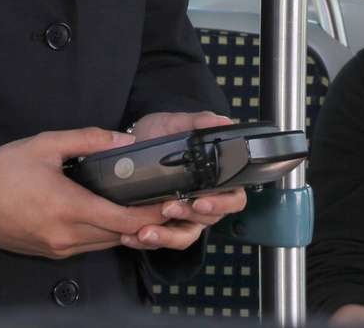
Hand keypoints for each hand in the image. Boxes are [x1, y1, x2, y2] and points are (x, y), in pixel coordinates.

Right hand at [0, 127, 170, 257]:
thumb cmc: (3, 171)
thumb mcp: (46, 144)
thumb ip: (88, 140)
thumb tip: (125, 141)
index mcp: (69, 207)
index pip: (123, 219)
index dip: (152, 215)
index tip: (173, 204)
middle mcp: (68, 235)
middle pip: (120, 235)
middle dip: (147, 222)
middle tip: (169, 204)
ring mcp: (59, 248)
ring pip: (106, 244)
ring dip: (127, 230)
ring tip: (148, 210)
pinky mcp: (51, 252)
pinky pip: (89, 246)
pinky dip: (106, 234)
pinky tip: (114, 217)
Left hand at [120, 111, 248, 252]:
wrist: (133, 141)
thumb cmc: (160, 133)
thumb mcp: (176, 123)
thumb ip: (199, 122)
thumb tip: (222, 122)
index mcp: (215, 180)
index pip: (233, 199)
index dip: (221, 203)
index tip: (201, 201)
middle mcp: (203, 201)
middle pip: (208, 220)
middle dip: (187, 216)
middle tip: (168, 208)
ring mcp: (183, 216)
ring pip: (184, 236)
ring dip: (166, 237)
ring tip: (145, 231)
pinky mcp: (162, 226)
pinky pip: (159, 242)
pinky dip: (144, 241)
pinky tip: (130, 235)